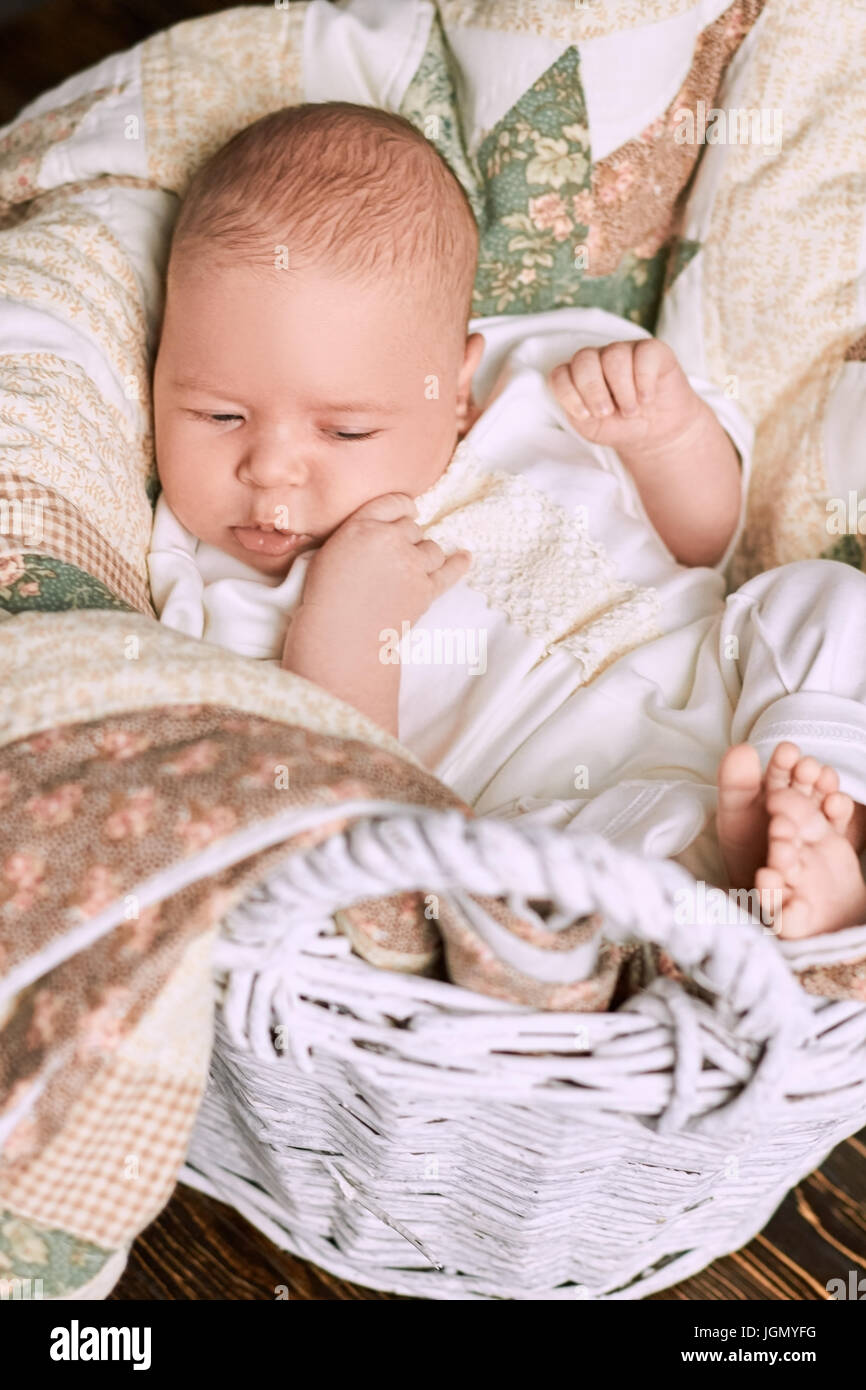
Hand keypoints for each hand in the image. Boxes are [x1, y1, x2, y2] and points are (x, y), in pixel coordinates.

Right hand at [280, 493, 470, 731]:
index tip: (405, 514)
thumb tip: (380, 529)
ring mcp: (412, 565)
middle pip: (413, 528)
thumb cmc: (326, 598)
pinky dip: (459, 564)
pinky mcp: (426, 590)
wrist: (340, 637)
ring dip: (423, 555)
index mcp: (362, 526)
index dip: (402, 509)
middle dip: (406, 539)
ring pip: (431, 548)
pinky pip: (450, 570)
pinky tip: (465, 557)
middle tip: (393, 558)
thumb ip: (357, 532)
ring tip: (409, 569)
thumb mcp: (329, 551)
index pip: (394, 503)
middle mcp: (391, 540)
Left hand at [548, 338, 702, 455]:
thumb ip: (577, 413)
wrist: (655, 434)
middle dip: (593, 390)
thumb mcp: (592, 428)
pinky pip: (644, 354)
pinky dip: (644, 380)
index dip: (568, 394)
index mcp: (578, 376)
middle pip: (584, 359)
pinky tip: (646, 399)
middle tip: (607, 412)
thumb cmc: (620, 427)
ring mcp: (625, 351)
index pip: (560, 374)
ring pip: (614, 356)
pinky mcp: (652, 351)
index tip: (585, 416)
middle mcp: (598, 359)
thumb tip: (578, 400)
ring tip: (631, 411)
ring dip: (621, 389)